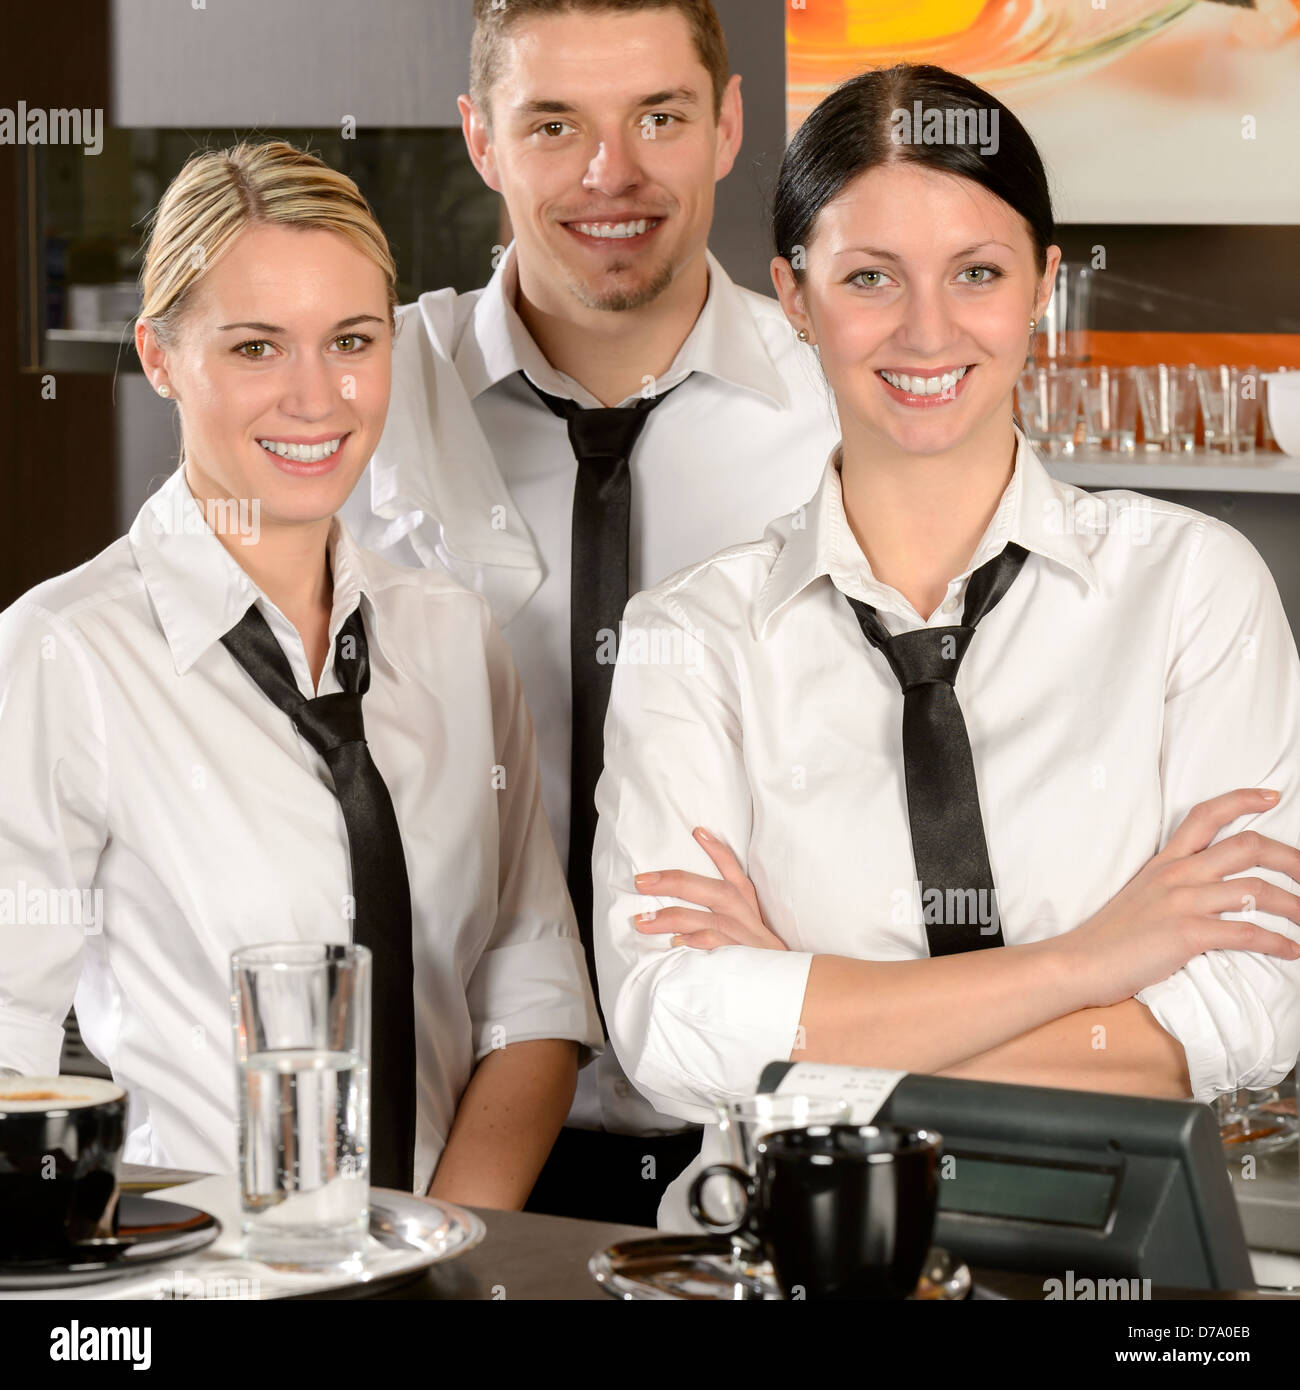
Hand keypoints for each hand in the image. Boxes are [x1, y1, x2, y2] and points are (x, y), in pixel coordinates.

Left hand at [632, 827, 787, 951]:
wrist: (786, 984)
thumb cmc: (757, 953)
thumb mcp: (747, 925)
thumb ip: (720, 911)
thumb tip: (678, 912)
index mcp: (746, 903)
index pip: (733, 870)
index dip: (717, 850)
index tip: (697, 831)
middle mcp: (744, 916)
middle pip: (711, 890)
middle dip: (674, 882)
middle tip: (641, 881)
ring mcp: (742, 937)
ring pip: (705, 920)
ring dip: (671, 918)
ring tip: (642, 921)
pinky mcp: (741, 959)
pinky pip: (714, 946)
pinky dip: (693, 943)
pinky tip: (674, 943)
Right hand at [1058, 788, 1299, 1008]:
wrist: (1081, 961)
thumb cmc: (1112, 934)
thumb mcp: (1143, 894)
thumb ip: (1176, 883)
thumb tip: (1214, 888)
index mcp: (1166, 861)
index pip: (1206, 814)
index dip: (1243, 800)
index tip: (1272, 797)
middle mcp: (1177, 873)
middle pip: (1247, 846)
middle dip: (1290, 858)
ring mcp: (1182, 902)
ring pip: (1256, 890)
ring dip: (1295, 906)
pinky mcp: (1186, 933)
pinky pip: (1246, 932)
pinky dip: (1277, 943)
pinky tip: (1292, 951)